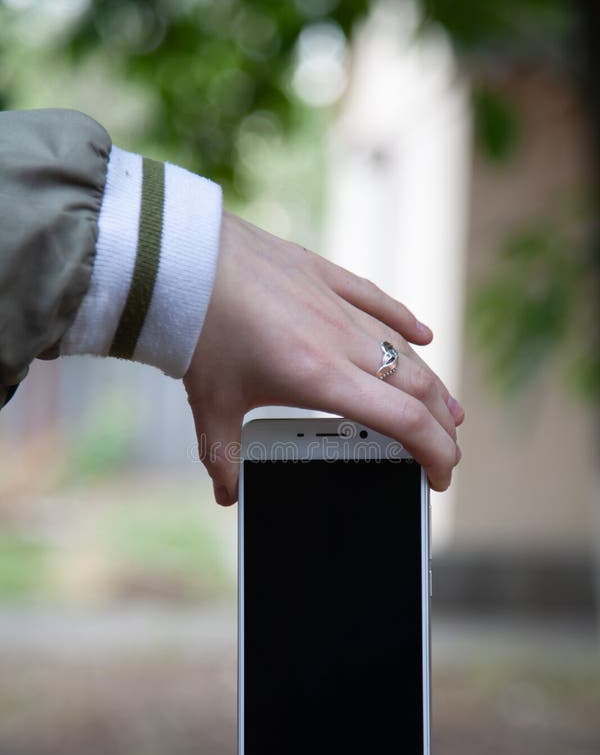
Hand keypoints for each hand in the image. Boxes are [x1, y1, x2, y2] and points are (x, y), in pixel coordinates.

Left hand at [184, 212, 463, 505]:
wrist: (182, 258)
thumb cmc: (197, 329)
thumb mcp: (210, 404)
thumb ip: (223, 455)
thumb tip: (228, 496)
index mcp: (321, 378)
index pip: (403, 421)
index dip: (435, 452)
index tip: (441, 476)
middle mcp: (342, 341)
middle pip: (417, 388)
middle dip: (442, 425)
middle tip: (448, 449)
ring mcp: (338, 304)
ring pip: (404, 349)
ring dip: (431, 383)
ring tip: (448, 409)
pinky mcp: (326, 275)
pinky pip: (379, 302)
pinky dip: (405, 324)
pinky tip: (423, 336)